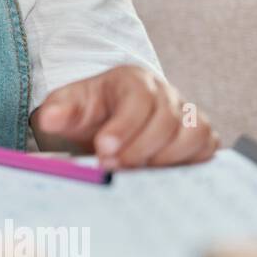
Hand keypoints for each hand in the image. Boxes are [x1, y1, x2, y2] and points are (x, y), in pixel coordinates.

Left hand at [30, 65, 218, 168]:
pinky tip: (160, 177)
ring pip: (194, 134)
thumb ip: (58, 111)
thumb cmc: (90, 112)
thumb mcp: (68, 106)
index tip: (104, 150)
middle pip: (168, 119)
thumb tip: (50, 118)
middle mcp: (166, 94)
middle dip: (140, 148)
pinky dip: (189, 164)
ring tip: (136, 175)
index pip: (139, 99)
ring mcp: (186, 114)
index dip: (125, 127)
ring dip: (165, 159)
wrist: (107, 120)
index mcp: (134, 80)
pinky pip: (207, 149)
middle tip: (113, 167)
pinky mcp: (199, 136)